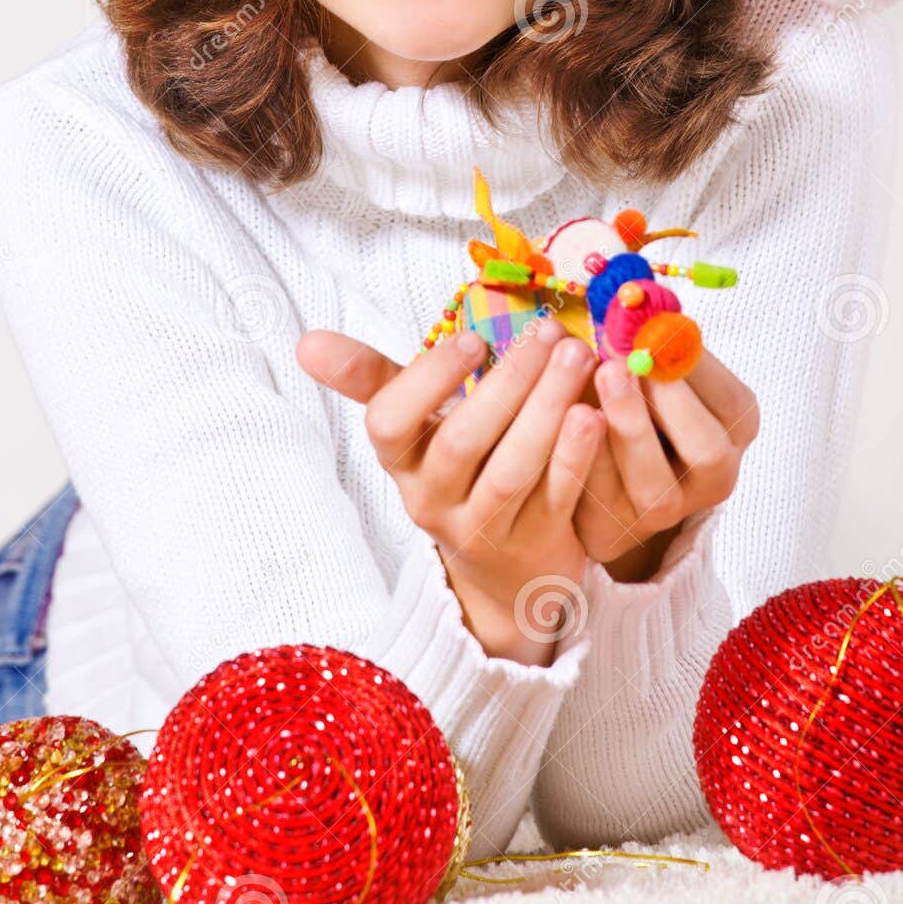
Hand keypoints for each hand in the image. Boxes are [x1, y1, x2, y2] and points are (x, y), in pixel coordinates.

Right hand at [296, 318, 605, 664]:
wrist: (505, 571)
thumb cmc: (460, 470)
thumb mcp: (415, 428)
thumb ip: (373, 379)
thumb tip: (306, 342)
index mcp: (401, 460)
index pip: (389, 424)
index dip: (427, 380)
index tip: (472, 339)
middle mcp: (432, 498)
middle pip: (461, 442)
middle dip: (507, 383)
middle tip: (549, 332)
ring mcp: (483, 527)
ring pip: (512, 469)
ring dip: (547, 409)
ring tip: (577, 358)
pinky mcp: (535, 543)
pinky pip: (555, 496)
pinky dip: (576, 455)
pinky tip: (596, 414)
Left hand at [572, 349, 759, 580]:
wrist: (605, 465)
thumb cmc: (635, 393)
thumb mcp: (653, 367)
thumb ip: (650, 339)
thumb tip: (634, 293)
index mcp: (733, 428)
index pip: (733, 403)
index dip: (694, 367)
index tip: (653, 329)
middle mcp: (714, 477)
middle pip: (707, 452)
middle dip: (665, 404)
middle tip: (621, 363)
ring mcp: (668, 511)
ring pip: (654, 488)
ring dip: (623, 433)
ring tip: (592, 385)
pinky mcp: (618, 531)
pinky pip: (600, 500)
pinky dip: (582, 460)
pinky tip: (562, 421)